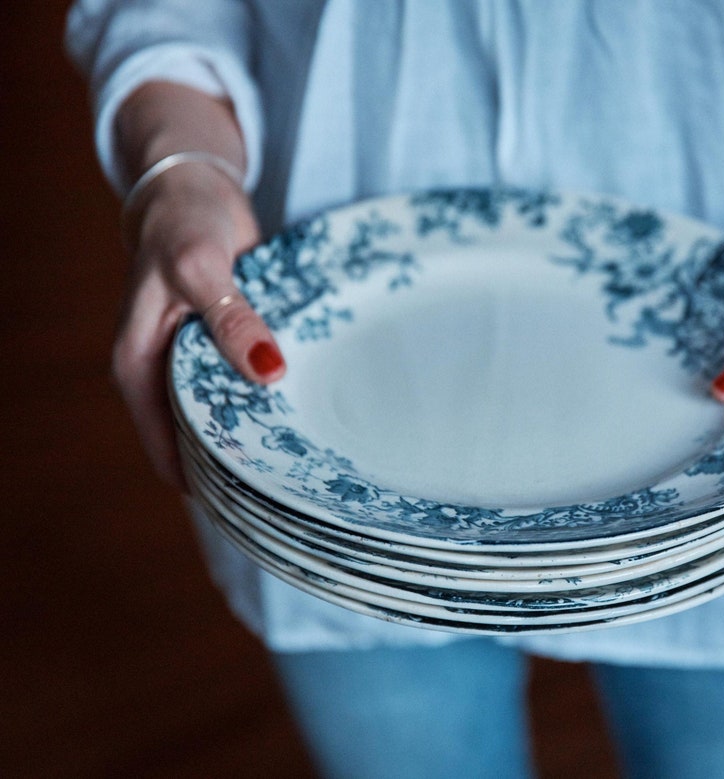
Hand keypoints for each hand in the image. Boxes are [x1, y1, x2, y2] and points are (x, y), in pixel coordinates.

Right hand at [113, 161, 284, 487]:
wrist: (196, 190)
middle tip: (296, 488)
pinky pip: (250, 387)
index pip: (167, 449)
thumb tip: (267, 372)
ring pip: (229, 416)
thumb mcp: (201, 269)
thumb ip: (231, 320)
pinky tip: (312, 415)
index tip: (257, 501)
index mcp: (138, 369)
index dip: (207, 479)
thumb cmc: (185, 224)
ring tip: (310, 463)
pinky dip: (275, 399)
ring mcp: (196, 365)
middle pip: (201, 441)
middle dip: (242, 463)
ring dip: (263, 433)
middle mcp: (164, 376)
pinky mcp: (226, 349)